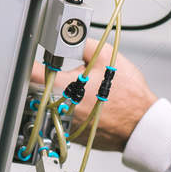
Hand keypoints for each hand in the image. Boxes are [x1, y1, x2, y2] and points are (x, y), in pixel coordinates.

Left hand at [30, 39, 157, 151]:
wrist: (141, 123)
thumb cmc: (128, 95)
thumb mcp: (107, 57)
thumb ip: (83, 44)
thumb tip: (68, 37)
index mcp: (67, 87)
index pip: (34, 74)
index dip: (30, 64)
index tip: (29, 60)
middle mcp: (62, 107)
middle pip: (38, 90)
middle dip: (46, 80)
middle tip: (58, 75)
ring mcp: (65, 124)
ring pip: (48, 106)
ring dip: (56, 97)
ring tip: (77, 92)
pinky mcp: (70, 135)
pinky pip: (60, 120)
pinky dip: (67, 111)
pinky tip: (83, 106)